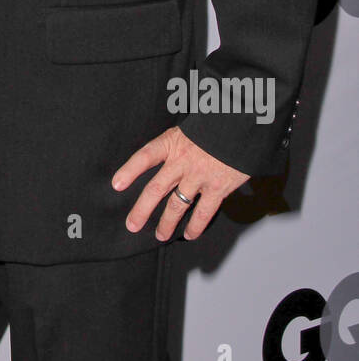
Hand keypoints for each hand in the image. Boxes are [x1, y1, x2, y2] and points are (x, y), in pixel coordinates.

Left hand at [112, 126, 249, 240]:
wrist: (243, 126)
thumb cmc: (216, 126)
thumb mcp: (190, 129)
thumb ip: (176, 146)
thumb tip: (165, 161)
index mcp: (173, 143)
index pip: (145, 156)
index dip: (130, 170)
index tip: (117, 184)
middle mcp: (182, 161)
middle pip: (156, 188)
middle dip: (142, 209)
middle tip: (132, 224)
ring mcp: (199, 176)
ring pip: (177, 205)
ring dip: (167, 223)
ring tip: (160, 234)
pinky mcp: (218, 188)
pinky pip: (203, 212)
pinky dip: (196, 226)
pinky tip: (190, 234)